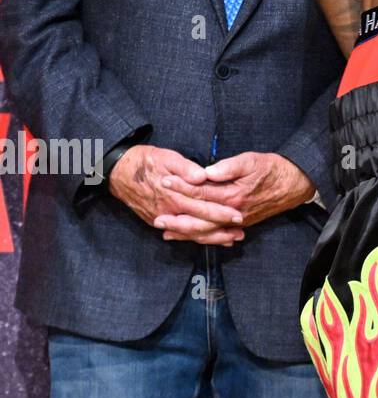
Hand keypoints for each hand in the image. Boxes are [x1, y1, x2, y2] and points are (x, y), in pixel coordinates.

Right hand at [108, 145, 244, 245]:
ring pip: (189, 233)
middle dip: (220, 231)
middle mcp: (168, 211)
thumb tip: (203, 176)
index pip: (202, 207)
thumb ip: (186, 168)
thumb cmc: (145, 161)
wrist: (117, 172)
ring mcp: (161, 218)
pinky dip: (193, 237)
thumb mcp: (167, 158)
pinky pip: (178, 232)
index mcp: (174, 195)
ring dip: (211, 238)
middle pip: (198, 226)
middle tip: (240, 233)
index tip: (238, 215)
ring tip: (230, 240)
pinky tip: (207, 238)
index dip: (220, 213)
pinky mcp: (155, 220)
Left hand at [154, 152, 313, 241]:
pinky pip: (216, 234)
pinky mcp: (241, 223)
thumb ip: (229, 166)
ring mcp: (237, 221)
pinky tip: (188, 235)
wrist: (297, 184)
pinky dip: (201, 236)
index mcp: (232, 195)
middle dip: (176, 216)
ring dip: (185, 231)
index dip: (180, 187)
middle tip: (156, 215)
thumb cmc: (275, 169)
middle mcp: (232, 212)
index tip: (164, 181)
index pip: (200, 193)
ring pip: (206, 231)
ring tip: (165, 230)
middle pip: (198, 218)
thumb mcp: (253, 160)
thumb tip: (206, 171)